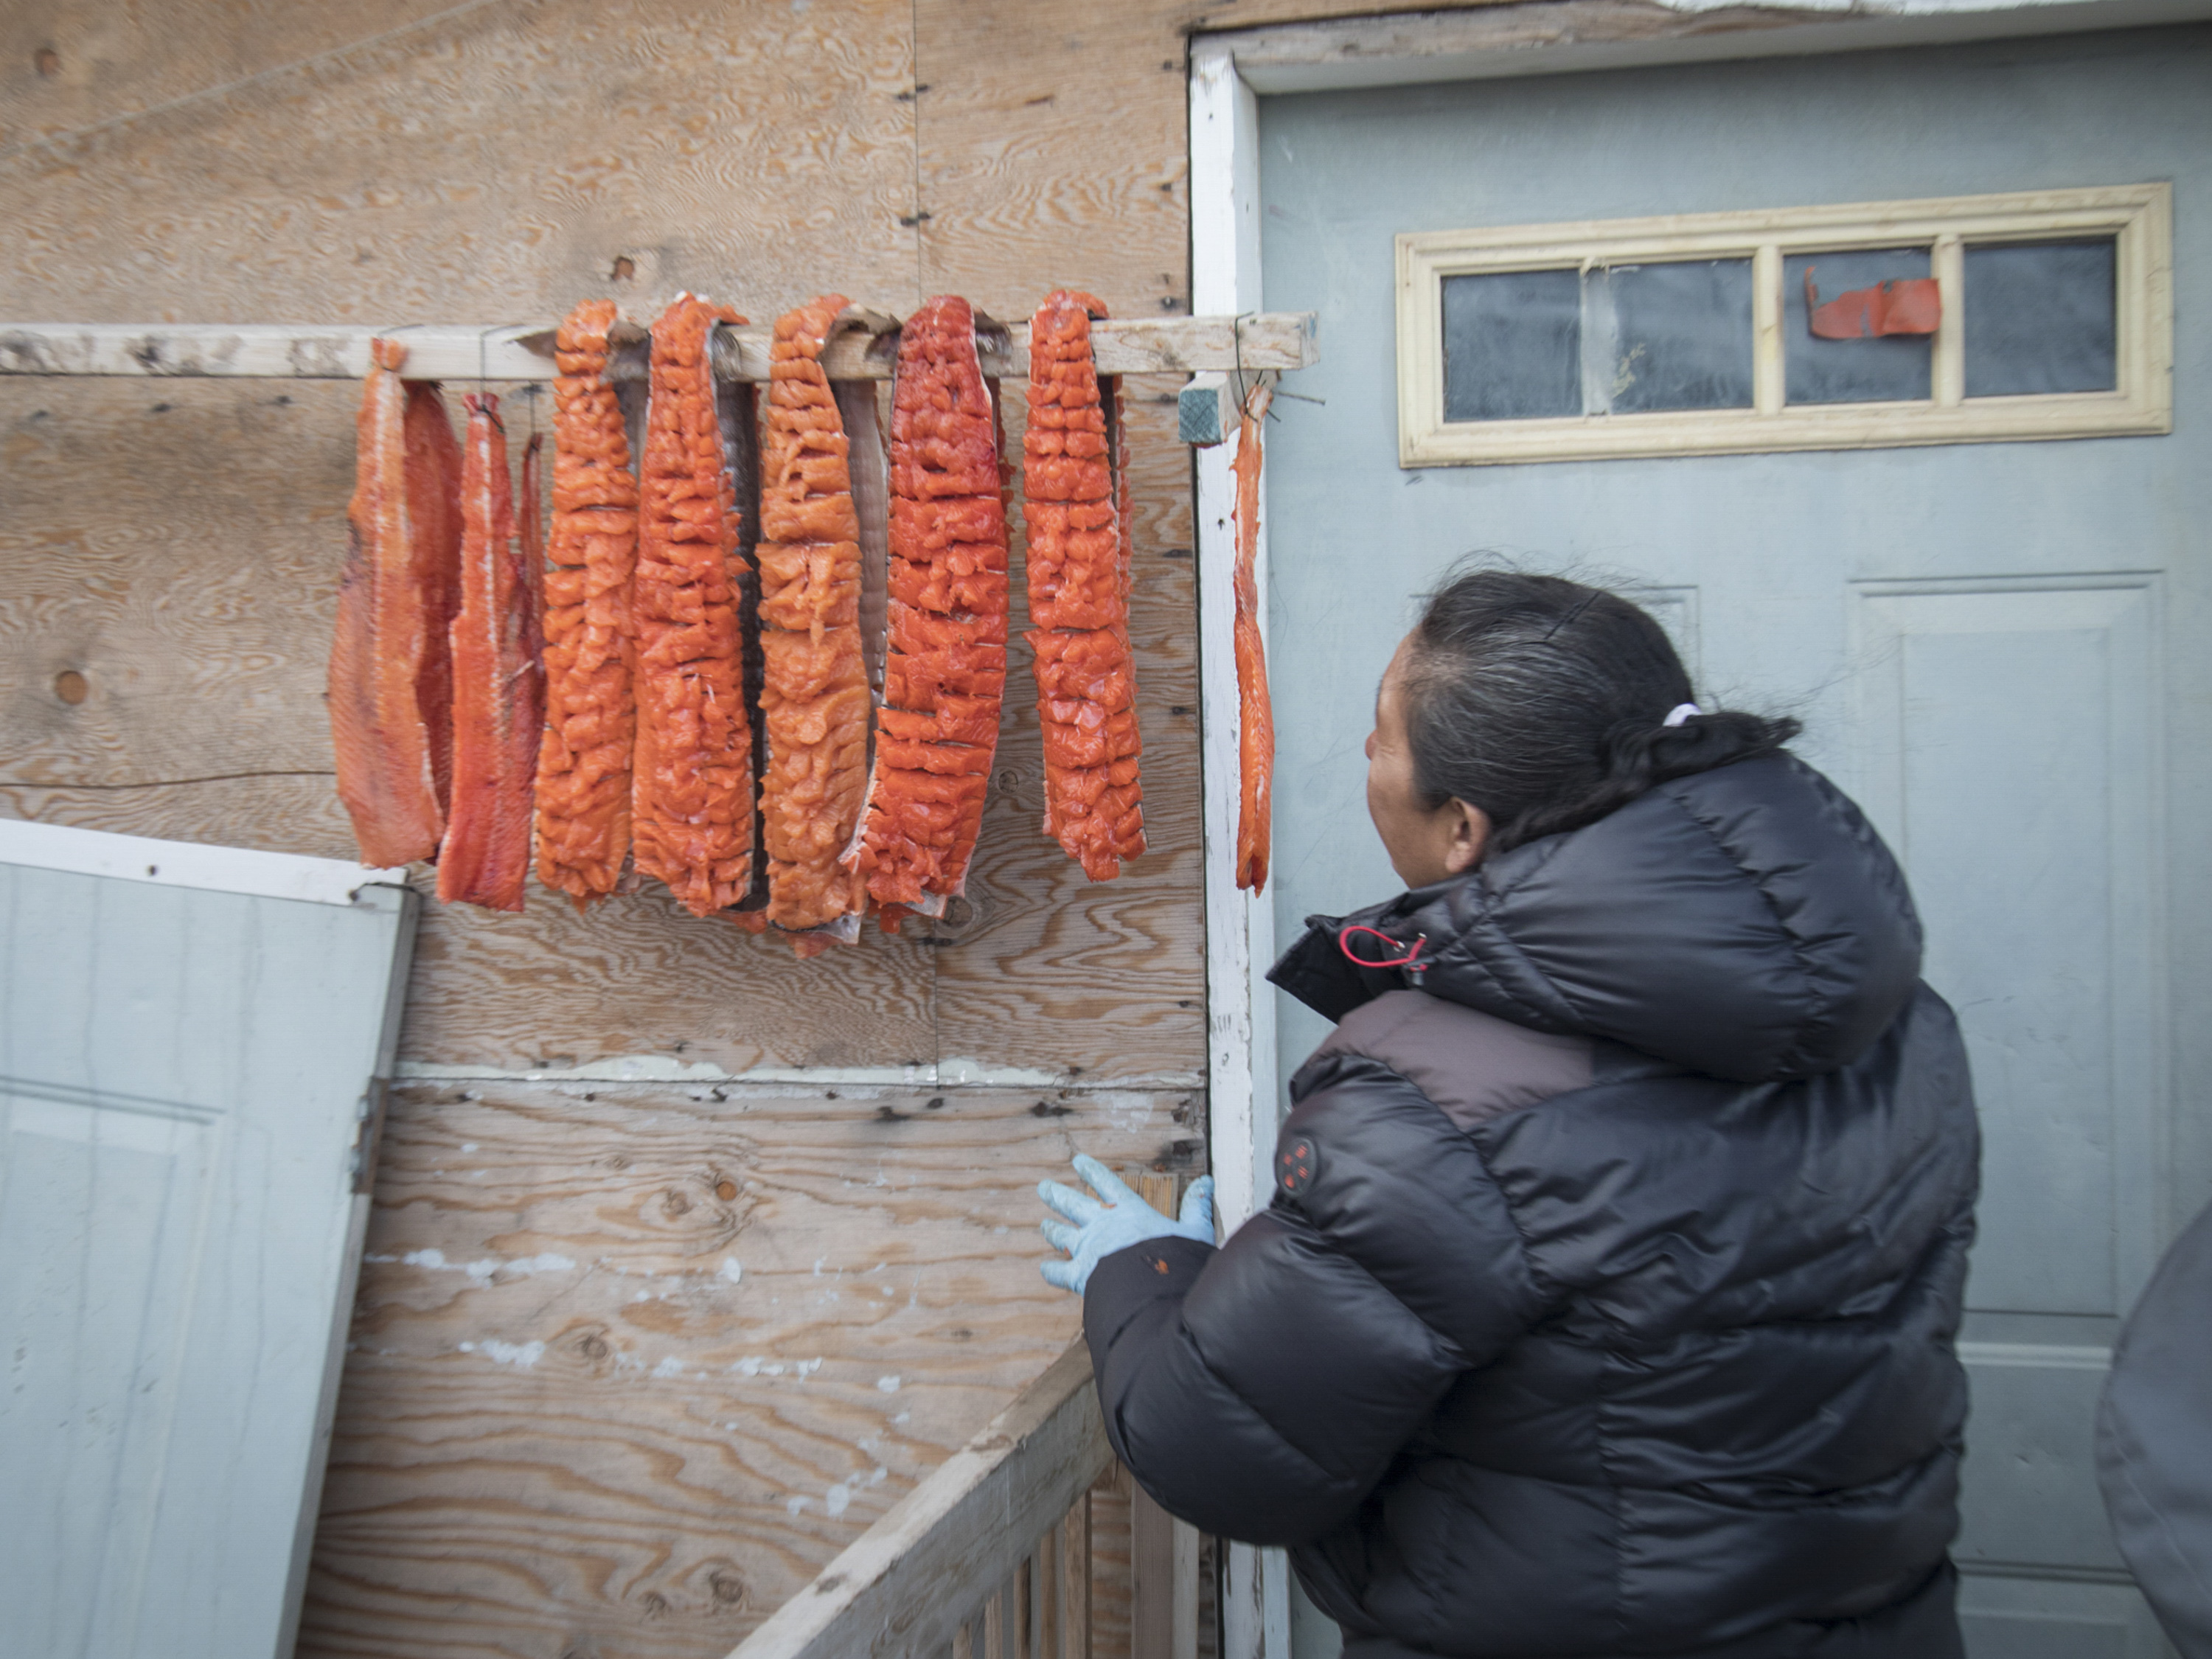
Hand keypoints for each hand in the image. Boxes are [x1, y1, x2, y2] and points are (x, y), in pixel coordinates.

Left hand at [1038, 1155, 1215, 1294]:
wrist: (1154, 1290)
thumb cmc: (1177, 1260)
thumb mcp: (1195, 1230)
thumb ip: (1197, 1207)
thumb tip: (1208, 1181)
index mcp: (1128, 1210)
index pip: (1106, 1182)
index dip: (1091, 1170)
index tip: (1077, 1160)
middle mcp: (1102, 1225)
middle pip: (1073, 1204)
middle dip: (1057, 1194)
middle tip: (1043, 1187)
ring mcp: (1087, 1249)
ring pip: (1061, 1234)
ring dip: (1052, 1230)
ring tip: (1044, 1225)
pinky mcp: (1079, 1275)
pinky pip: (1058, 1271)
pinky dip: (1051, 1270)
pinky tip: (1046, 1269)